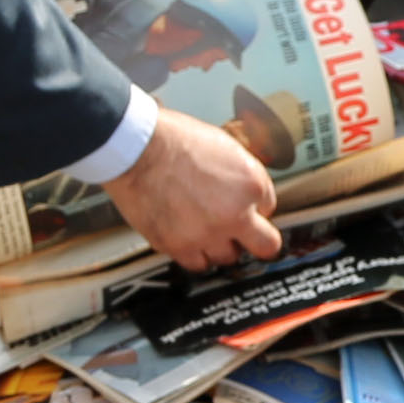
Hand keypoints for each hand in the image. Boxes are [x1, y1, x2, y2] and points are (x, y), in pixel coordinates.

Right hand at [108, 106, 282, 268]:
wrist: (134, 148)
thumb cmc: (172, 139)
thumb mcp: (223, 146)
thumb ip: (240, 175)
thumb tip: (246, 191)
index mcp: (250, 184)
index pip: (269, 207)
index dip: (254, 205)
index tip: (245, 206)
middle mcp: (234, 214)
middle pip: (266, 245)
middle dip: (259, 239)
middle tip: (249, 236)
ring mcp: (207, 234)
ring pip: (228, 257)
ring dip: (221, 245)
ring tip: (206, 230)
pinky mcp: (178, 246)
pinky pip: (197, 263)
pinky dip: (195, 253)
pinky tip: (189, 239)